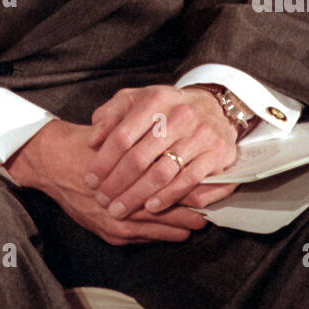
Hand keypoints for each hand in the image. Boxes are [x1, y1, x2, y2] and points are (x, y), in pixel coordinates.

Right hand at [6, 119, 208, 245]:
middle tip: (215, 208)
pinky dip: (163, 233)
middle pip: (172, 208)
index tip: (214, 186)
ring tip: (202, 221)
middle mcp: (127, 201)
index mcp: (134, 174)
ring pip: (162, 226)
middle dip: (194, 208)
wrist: (52, 162)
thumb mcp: (118, 137)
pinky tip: (178, 232)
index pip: (173, 183)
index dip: (195, 185)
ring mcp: (119, 222)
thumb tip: (179, 145)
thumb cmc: (86, 147)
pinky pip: (146, 237)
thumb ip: (146, 144)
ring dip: (182, 223)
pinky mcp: (111, 232)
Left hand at [83, 85, 239, 219]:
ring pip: (163, 173)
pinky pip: (190, 181)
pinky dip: (169, 197)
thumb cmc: (167, 108)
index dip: (103, 161)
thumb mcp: (138, 99)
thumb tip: (93, 139)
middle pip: (140, 158)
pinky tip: (152, 207)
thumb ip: (111, 114)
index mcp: (156, 100)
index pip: (123, 136)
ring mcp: (201, 136)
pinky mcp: (218, 154)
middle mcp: (180, 116)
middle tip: (102, 200)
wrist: (215, 107)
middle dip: (117, 183)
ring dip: (138, 195)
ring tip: (120, 209)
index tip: (90, 180)